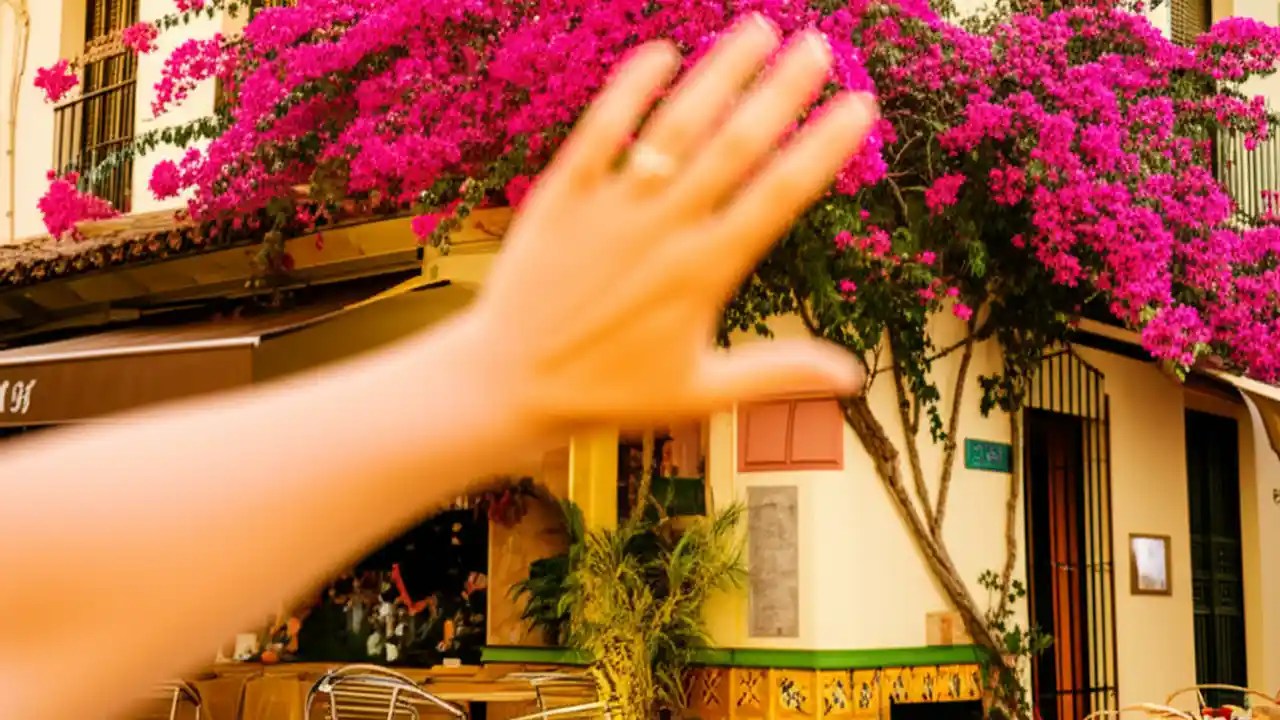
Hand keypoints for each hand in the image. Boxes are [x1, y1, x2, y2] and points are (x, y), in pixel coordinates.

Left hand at [468, 15, 876, 430]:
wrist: (508, 384)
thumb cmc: (607, 392)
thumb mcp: (698, 392)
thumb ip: (777, 373)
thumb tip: (851, 376)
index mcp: (703, 271)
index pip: (778, 195)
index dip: (822, 147)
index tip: (859, 105)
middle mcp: (662, 228)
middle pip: (733, 145)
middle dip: (781, 91)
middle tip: (818, 45)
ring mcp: (610, 207)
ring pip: (675, 126)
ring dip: (719, 74)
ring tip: (759, 28)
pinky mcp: (562, 196)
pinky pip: (600, 132)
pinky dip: (629, 90)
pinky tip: (662, 52)